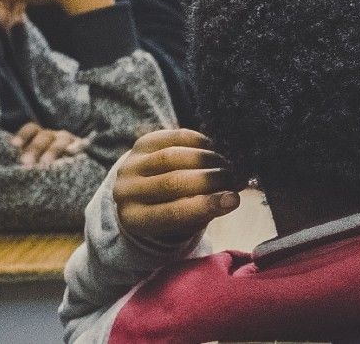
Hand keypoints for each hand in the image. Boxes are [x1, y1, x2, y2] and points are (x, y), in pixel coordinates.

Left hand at [11, 122, 86, 166]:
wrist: (70, 168)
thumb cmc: (42, 165)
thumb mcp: (31, 159)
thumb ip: (19, 157)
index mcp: (39, 135)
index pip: (31, 129)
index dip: (22, 136)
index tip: (13, 146)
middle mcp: (54, 136)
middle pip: (44, 136)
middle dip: (35, 148)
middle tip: (26, 162)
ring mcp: (68, 142)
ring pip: (61, 141)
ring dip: (52, 151)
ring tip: (45, 164)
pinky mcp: (81, 149)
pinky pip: (81, 146)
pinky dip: (77, 147)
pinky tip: (72, 153)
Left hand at [114, 129, 242, 244]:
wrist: (140, 191)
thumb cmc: (169, 211)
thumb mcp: (182, 222)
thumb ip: (203, 211)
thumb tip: (232, 197)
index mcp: (134, 219)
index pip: (172, 213)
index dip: (206, 205)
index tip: (234, 200)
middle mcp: (125, 192)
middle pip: (172, 182)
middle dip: (210, 180)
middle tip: (234, 179)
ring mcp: (130, 164)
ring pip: (172, 157)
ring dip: (206, 160)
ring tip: (226, 165)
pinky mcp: (140, 143)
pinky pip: (172, 137)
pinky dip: (197, 142)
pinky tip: (212, 149)